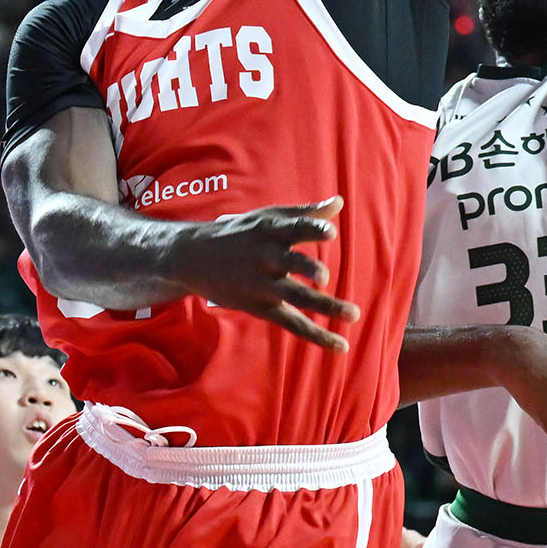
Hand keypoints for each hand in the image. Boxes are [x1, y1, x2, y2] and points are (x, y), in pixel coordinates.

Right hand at [175, 196, 359, 351]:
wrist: (194, 257)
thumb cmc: (238, 233)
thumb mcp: (267, 218)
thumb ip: (305, 213)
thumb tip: (338, 202)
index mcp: (271, 231)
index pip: (295, 229)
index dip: (313, 229)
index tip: (330, 233)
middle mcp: (267, 257)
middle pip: (291, 264)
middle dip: (308, 270)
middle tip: (324, 278)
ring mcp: (263, 285)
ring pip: (296, 297)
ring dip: (325, 306)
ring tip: (352, 313)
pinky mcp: (261, 307)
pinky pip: (293, 323)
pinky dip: (318, 335)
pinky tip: (341, 345)